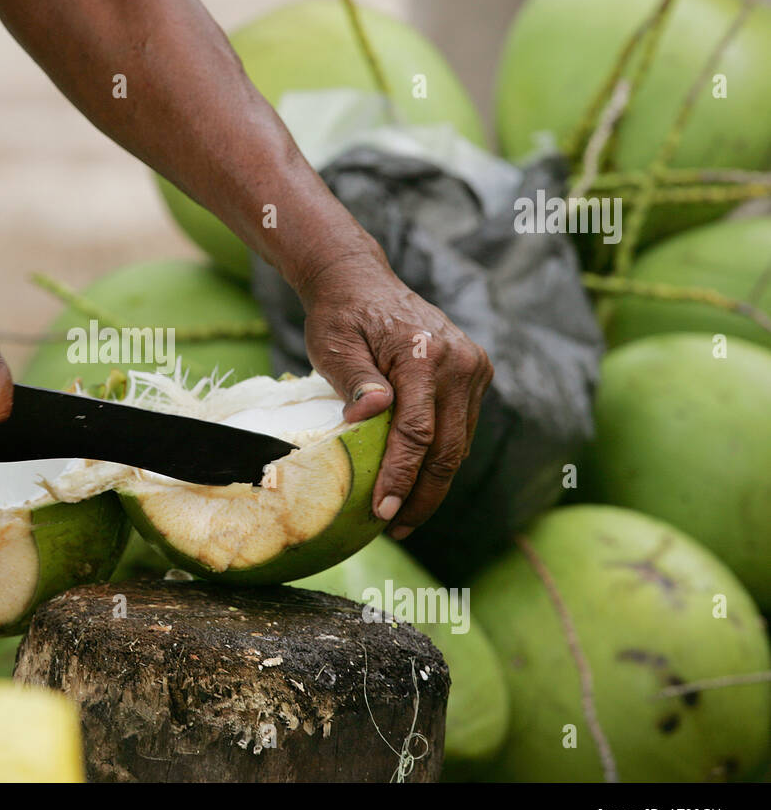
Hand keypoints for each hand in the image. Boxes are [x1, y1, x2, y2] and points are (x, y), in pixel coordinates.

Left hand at [299, 254, 492, 540]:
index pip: (417, 432)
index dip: (401, 477)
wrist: (360, 281)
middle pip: (447, 448)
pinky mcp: (475, 374)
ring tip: (403, 517)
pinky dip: (441, 459)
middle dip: (422, 495)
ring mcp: (473, 367)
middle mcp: (459, 362)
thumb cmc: (339, 316)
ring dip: (434, 483)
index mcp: (423, 355)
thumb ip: (354, 381)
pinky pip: (461, 429)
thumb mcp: (334, 345)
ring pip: (459, 444)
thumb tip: (369, 416)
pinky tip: (417, 483)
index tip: (382, 513)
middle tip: (395, 528)